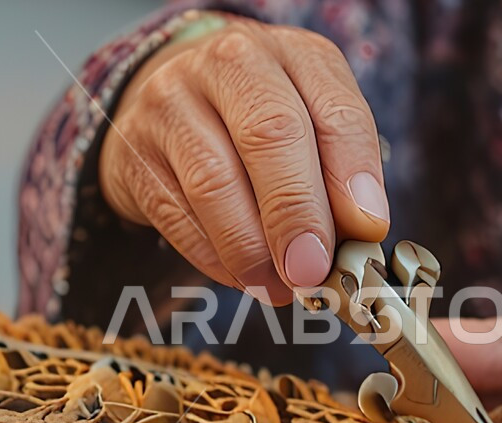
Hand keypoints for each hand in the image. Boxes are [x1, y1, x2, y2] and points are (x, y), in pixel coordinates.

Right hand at [100, 13, 389, 304]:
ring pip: (214, 181)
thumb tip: (359, 234)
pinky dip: (213, 257)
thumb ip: (340, 171)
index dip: (354, 175)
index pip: (335, 111)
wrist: (173, 97)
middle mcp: (231, 63)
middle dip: (297, 214)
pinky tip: (242, 278)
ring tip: (280, 287)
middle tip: (312, 271)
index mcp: (296, 55)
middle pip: (270, 135)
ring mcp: (172, 101)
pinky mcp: (134, 149)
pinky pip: (175, 213)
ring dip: (252, 249)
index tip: (367, 231)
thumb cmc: (261, 119)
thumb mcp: (315, 125)